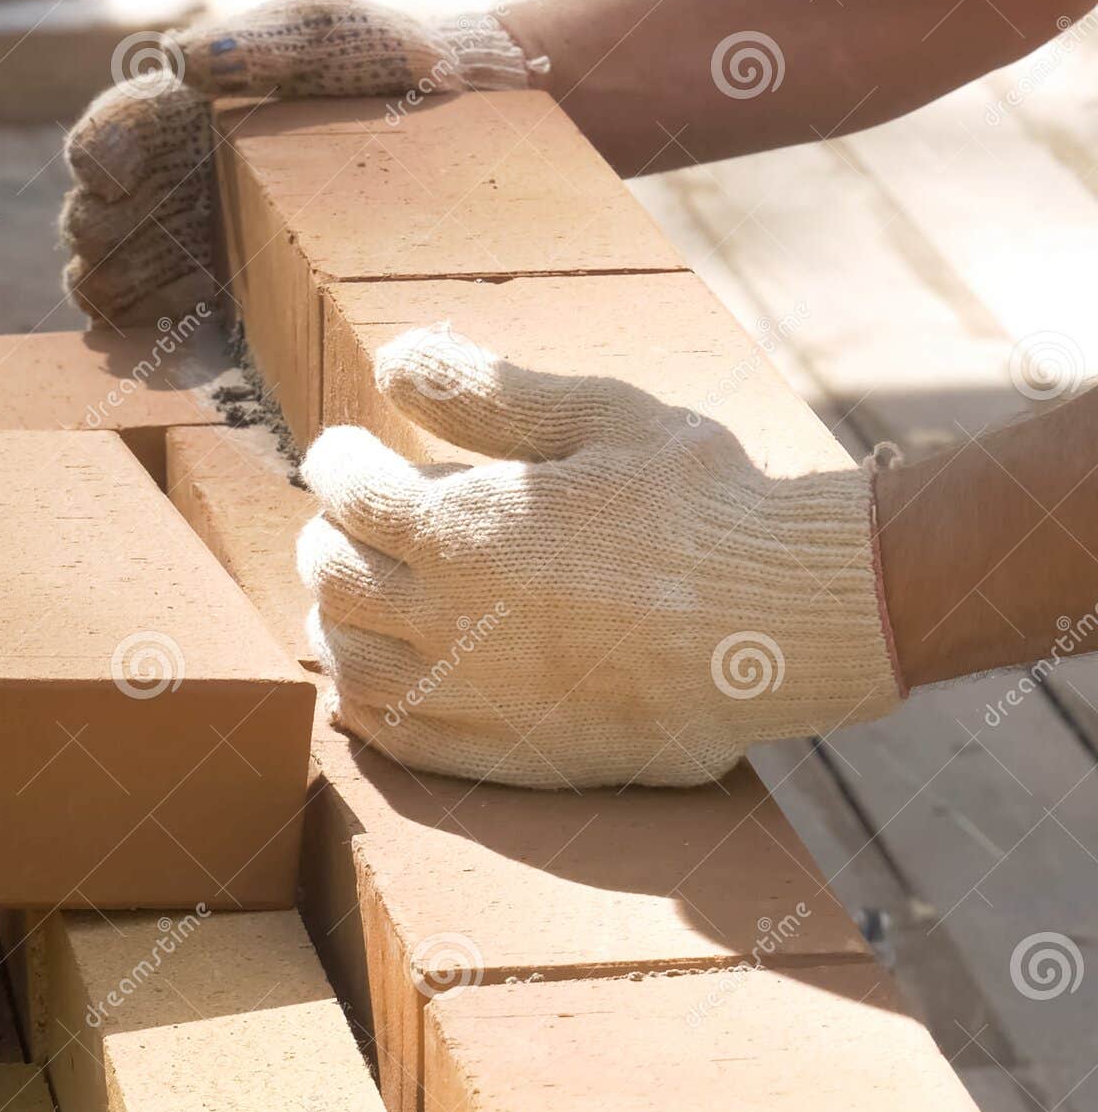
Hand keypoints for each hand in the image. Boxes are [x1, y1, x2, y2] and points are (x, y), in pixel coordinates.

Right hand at [60, 0, 527, 327]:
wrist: (448, 124)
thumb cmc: (379, 58)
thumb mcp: (323, 27)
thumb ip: (260, 40)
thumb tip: (182, 60)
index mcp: (179, 107)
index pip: (112, 130)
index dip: (98, 153)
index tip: (107, 172)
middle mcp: (173, 175)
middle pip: (98, 210)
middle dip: (96, 226)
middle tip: (113, 239)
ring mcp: (196, 235)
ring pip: (115, 268)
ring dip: (114, 283)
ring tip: (129, 293)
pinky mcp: (228, 285)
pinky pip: (163, 314)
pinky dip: (152, 322)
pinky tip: (175, 324)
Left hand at [297, 326, 901, 787]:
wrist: (780, 626)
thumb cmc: (702, 507)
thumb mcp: (602, 418)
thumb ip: (488, 392)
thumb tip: (392, 358)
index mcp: (465, 529)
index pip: (348, 491)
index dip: (337, 460)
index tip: (348, 450)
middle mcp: (449, 618)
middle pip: (333, 573)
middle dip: (331, 532)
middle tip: (353, 516)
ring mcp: (471, 696)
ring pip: (349, 658)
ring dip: (336, 614)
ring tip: (360, 587)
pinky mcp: (503, 753)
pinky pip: (394, 733)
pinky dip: (366, 696)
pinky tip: (378, 671)